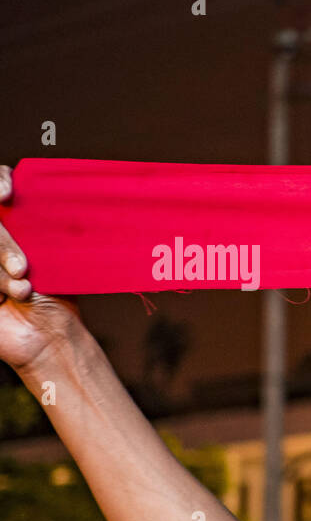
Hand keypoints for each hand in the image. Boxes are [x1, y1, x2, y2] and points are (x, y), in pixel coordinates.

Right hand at [0, 165, 80, 372]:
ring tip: (23, 291)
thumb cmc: (58, 295)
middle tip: (23, 270)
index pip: (0, 185)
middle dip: (3, 244)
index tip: (7, 193)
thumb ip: (60, 228)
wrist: (47, 336)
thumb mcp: (62, 256)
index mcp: (14, 220)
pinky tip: (6, 298)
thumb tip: (91, 200)